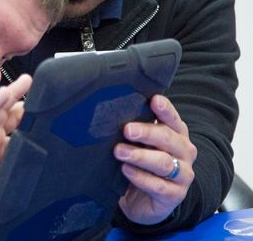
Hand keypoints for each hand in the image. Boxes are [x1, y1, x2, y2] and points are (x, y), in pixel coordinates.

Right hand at [0, 74, 29, 215]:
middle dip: (21, 105)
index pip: (9, 132)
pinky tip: (5, 91)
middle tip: (34, 91)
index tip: (32, 115)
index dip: (21, 123)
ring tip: (26, 80)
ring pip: (0, 110)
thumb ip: (7, 177)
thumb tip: (25, 181)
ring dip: (13, 93)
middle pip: (8, 117)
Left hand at [114, 94, 197, 224]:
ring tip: (119, 151)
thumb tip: (116, 112)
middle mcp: (184, 153)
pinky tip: (126, 170)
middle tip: (127, 129)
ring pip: (164, 162)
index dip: (165, 110)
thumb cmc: (141, 165)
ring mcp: (183, 175)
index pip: (173, 119)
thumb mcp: (139, 144)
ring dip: (140, 156)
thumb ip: (136, 130)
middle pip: (168, 139)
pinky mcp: (175, 195)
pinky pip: (158, 186)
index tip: (154, 100)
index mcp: (176, 135)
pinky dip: (141, 177)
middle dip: (147, 132)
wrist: (142, 201)